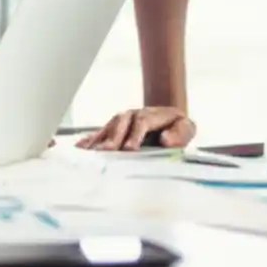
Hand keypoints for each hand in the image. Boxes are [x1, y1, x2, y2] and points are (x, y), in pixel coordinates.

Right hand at [77, 107, 195, 150]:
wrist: (169, 119)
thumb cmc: (177, 128)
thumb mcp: (186, 128)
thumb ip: (180, 134)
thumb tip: (165, 139)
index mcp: (153, 115)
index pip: (142, 122)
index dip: (135, 135)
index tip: (130, 149)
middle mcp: (134, 115)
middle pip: (121, 124)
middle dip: (113, 138)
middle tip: (105, 152)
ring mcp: (122, 120)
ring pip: (108, 127)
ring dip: (99, 140)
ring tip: (89, 152)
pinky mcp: (114, 129)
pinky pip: (100, 133)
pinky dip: (90, 140)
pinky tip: (80, 148)